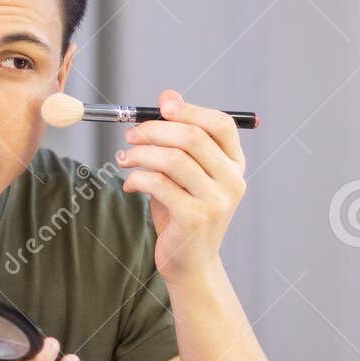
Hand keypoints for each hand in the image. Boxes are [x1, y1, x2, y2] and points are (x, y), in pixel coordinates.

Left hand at [116, 88, 245, 285]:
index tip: (162, 106)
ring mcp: (216, 201)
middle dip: (154, 130)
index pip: (220, 125)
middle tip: (130, 135)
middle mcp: (232, 181)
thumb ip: (178, 137)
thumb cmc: (183, 214)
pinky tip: (130, 185)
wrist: (190, 265)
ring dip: (140, 154)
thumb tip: (169, 95)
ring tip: (124, 159)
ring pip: (172, 159)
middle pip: (192, 137)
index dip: (190, 109)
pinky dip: (137, 178)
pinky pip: (158, 184)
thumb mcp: (183, 173)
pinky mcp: (195, 218)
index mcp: (235, 165)